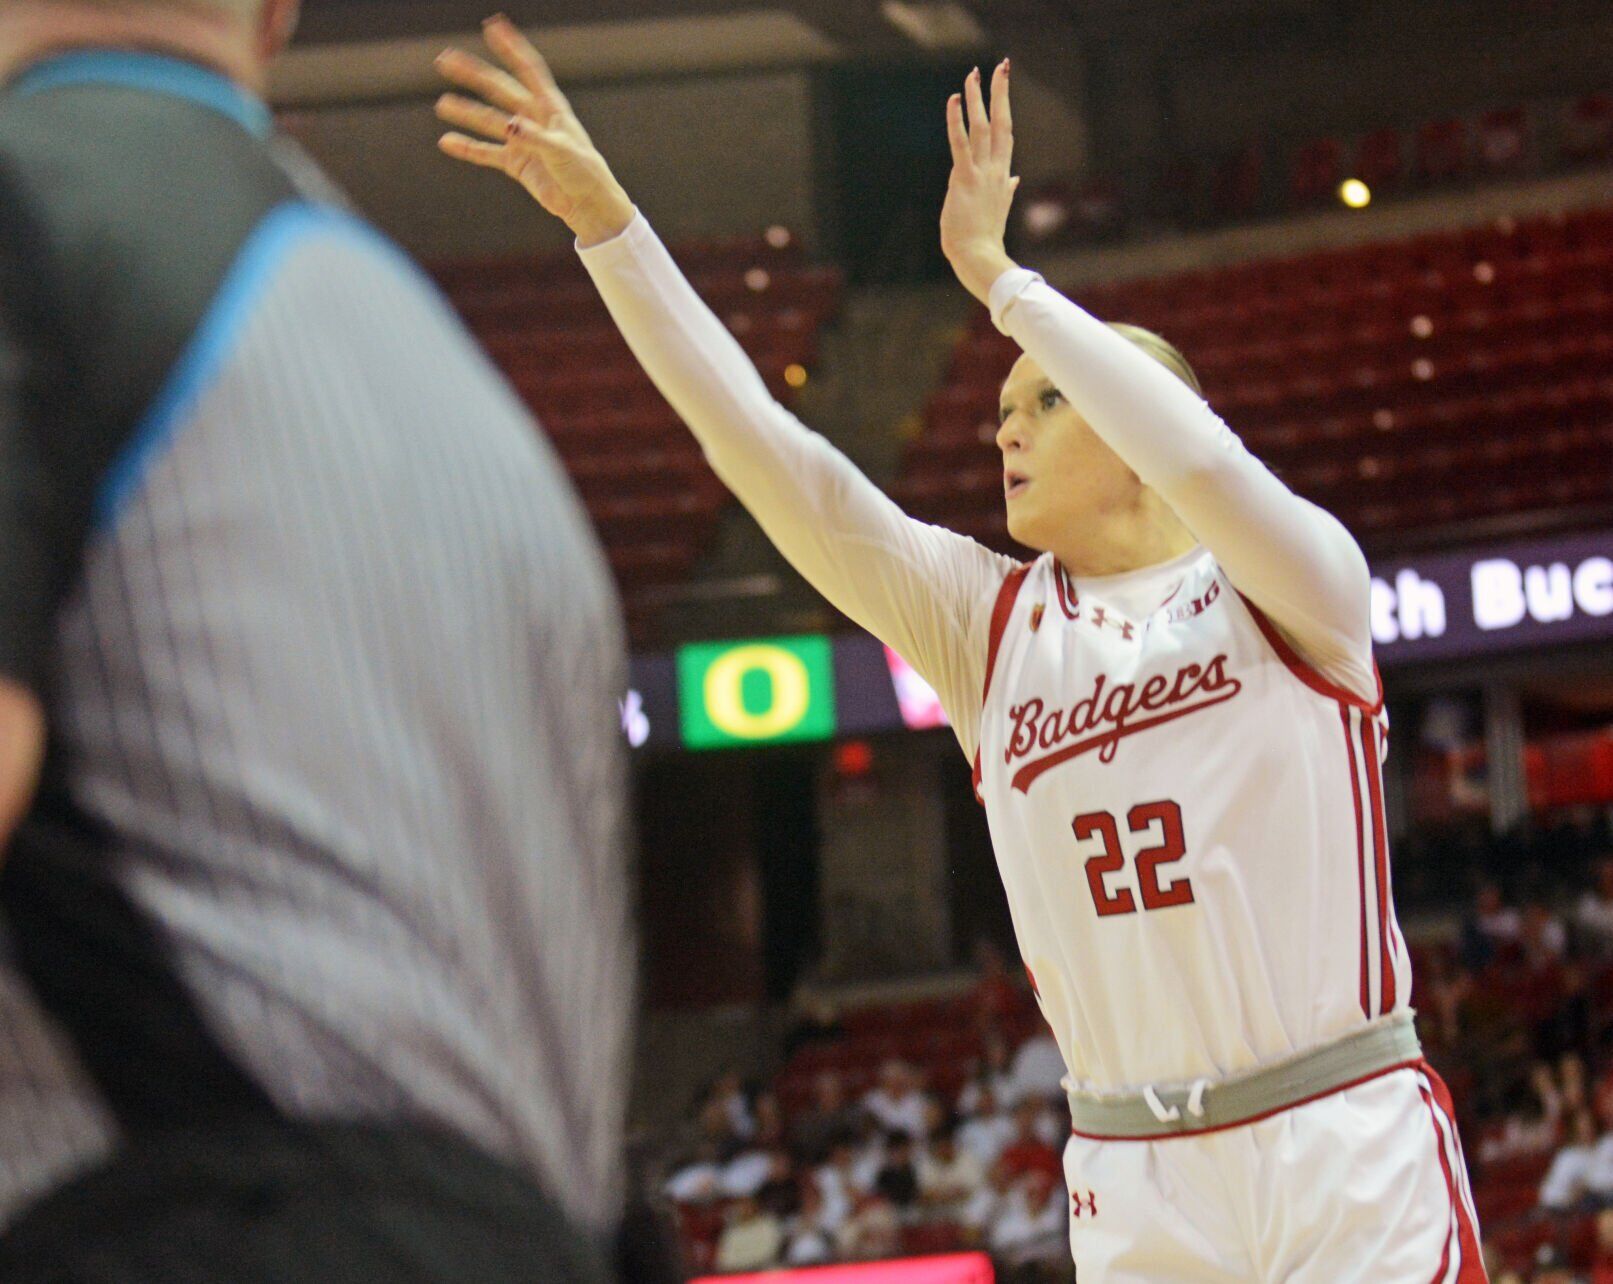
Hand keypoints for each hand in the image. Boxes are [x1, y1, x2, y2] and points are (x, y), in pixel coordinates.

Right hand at [434, 15, 634, 246]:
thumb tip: (510, 126)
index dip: (511, 48)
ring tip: (442, 104)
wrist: (587, 204)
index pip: (528, 70)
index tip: (492, 26)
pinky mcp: (516, 163)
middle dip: (473, 74)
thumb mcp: (562, 152)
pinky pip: (487, 153)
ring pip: (488, 121)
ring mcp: (523, 140)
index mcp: (551, 107)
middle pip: (499, 90)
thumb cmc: (584, 172)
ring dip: (466, 112)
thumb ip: (535, 138)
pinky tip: (447, 142)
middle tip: (446, 60)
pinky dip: (468, 148)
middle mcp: (533, 118)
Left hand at [939, 61, 1020, 306]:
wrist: (979, 258)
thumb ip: (1006, 191)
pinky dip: (957, 120)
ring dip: (978, 98)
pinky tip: (954, 99)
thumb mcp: (997, 211)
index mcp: (1002, 178)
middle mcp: (996, 171)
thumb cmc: (983, 241)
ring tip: (974, 73)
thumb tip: (1014, 179)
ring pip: (982, 127)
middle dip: (1000, 94)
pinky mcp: (964, 179)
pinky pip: (961, 143)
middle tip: (1001, 66)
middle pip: (1000, 124)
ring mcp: (982, 174)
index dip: (1004, 112)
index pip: (1004, 138)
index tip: (1003, 90)